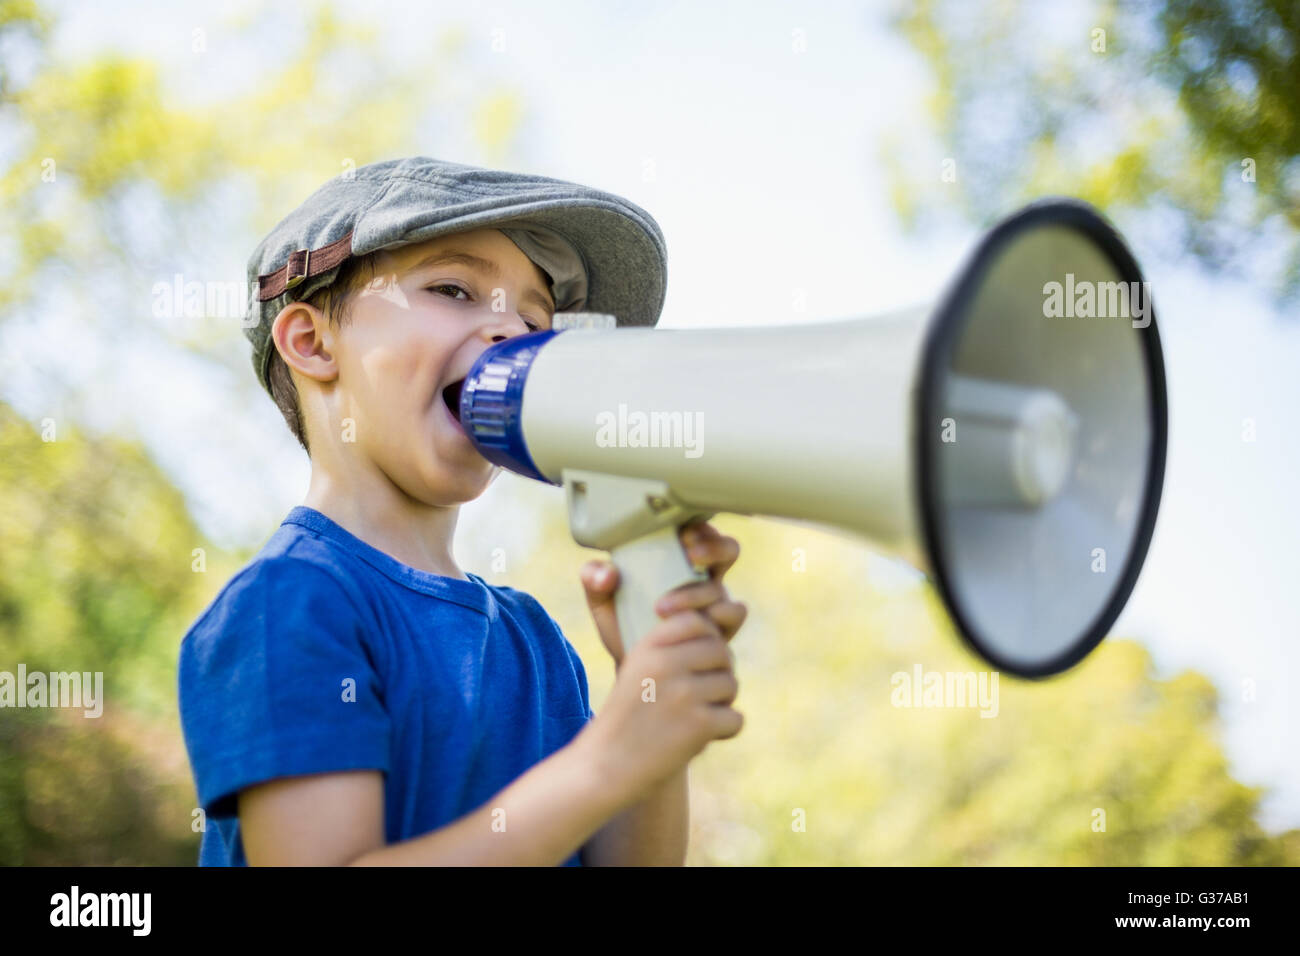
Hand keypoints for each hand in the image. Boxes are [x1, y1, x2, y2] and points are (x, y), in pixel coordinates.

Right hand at [575, 520, 747, 802]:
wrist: (604, 767)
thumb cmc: (628, 716)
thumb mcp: (639, 668)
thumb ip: (674, 647)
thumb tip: (731, 620)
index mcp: (649, 646)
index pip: (698, 621)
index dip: (707, 639)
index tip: (695, 664)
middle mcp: (666, 664)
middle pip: (721, 652)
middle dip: (718, 672)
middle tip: (702, 695)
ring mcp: (684, 694)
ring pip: (731, 684)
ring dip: (721, 703)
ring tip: (695, 718)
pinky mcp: (698, 725)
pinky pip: (735, 719)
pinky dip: (723, 731)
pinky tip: (699, 738)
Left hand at [580, 519, 746, 668]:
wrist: (636, 669)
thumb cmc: (622, 625)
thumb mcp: (602, 601)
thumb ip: (594, 579)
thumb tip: (607, 573)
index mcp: (678, 559)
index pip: (699, 530)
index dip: (697, 527)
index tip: (681, 537)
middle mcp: (704, 576)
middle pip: (728, 549)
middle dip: (713, 548)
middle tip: (690, 557)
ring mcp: (717, 602)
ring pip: (723, 587)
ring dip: (696, 594)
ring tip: (662, 608)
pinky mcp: (724, 628)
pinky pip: (735, 614)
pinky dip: (717, 616)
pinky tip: (690, 625)